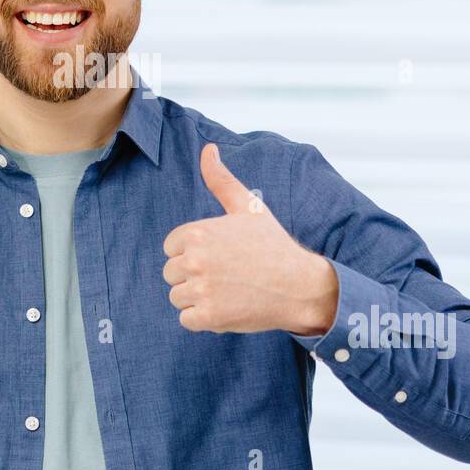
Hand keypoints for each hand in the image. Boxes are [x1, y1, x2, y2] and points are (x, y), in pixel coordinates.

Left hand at [163, 143, 337, 334]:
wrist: (299, 285)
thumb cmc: (272, 245)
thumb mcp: (248, 207)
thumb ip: (221, 180)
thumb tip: (208, 150)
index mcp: (198, 232)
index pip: (171, 247)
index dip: (193, 253)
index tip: (219, 255)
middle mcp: (195, 260)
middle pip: (170, 273)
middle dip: (193, 276)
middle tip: (226, 275)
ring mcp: (201, 289)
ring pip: (177, 297)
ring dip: (198, 298)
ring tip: (228, 291)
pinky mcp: (208, 317)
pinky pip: (187, 319)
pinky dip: (204, 319)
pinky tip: (227, 307)